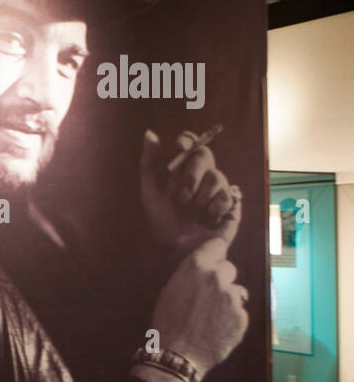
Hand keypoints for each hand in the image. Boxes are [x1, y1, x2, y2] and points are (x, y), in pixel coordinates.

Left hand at [140, 130, 240, 251]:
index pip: (190, 143)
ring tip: (194, 211)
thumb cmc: (161, 220)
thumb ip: (149, 163)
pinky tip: (208, 218)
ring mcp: (217, 188)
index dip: (187, 140)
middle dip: (192, 174)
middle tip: (183, 195)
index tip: (180, 146)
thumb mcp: (150, 192)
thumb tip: (149, 133)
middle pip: (205, 155)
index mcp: (182, 168)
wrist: (176, 248)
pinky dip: (216, 207)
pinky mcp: (231, 205)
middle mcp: (201, 175)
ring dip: (202, 195)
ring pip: (217, 175)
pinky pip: (229, 195)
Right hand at [150, 238, 248, 375]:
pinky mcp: (243, 316)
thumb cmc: (167, 323)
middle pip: (228, 268)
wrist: (178, 355)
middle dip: (220, 278)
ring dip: (226, 299)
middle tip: (207, 295)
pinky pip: (239, 311)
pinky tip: (217, 328)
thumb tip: (201, 271)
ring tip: (210, 317)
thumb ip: (189, 276)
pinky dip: (231, 318)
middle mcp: (218, 277)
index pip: (216, 245)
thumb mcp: (169, 291)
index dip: (214, 252)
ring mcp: (233, 297)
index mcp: (196, 267)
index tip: (214, 257)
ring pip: (235, 291)